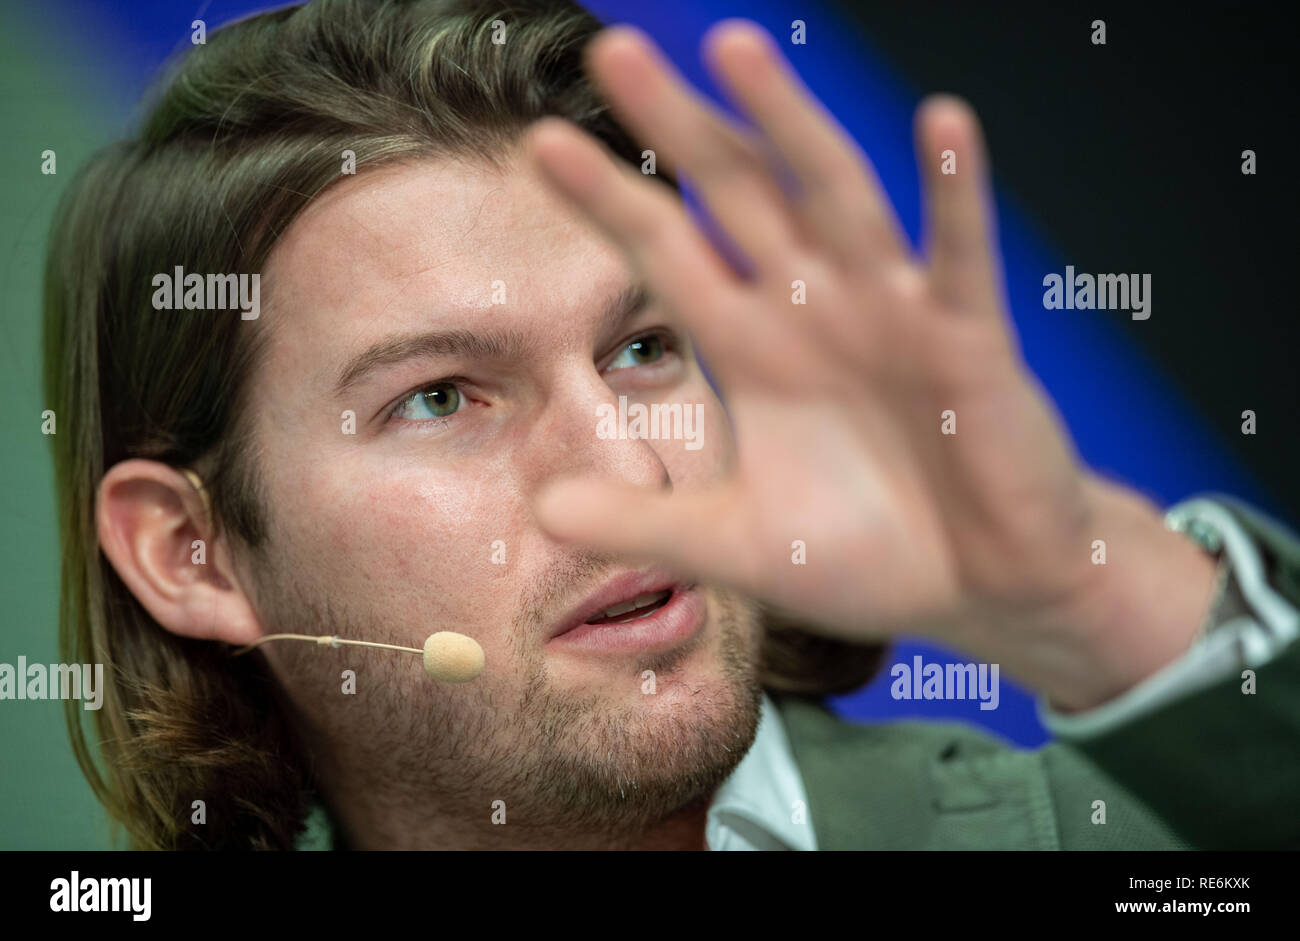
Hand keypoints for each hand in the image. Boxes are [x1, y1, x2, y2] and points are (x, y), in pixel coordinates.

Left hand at [526, 20, 1216, 709]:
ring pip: (833, 197)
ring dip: (788, 123)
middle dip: (680, 126)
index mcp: (753, 349)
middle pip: (736, 196)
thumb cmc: (867, 555)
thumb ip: (646, 525)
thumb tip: (545, 510)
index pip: (668, 252)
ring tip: (734, 51)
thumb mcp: (738, 543)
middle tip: (615, 50)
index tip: (541, 144)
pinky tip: (943, 123)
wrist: (979, 587)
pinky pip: (958, 256)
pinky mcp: (968, 338)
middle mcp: (812, 310)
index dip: (609, 200)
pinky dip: (954, 194)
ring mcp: (890, 312)